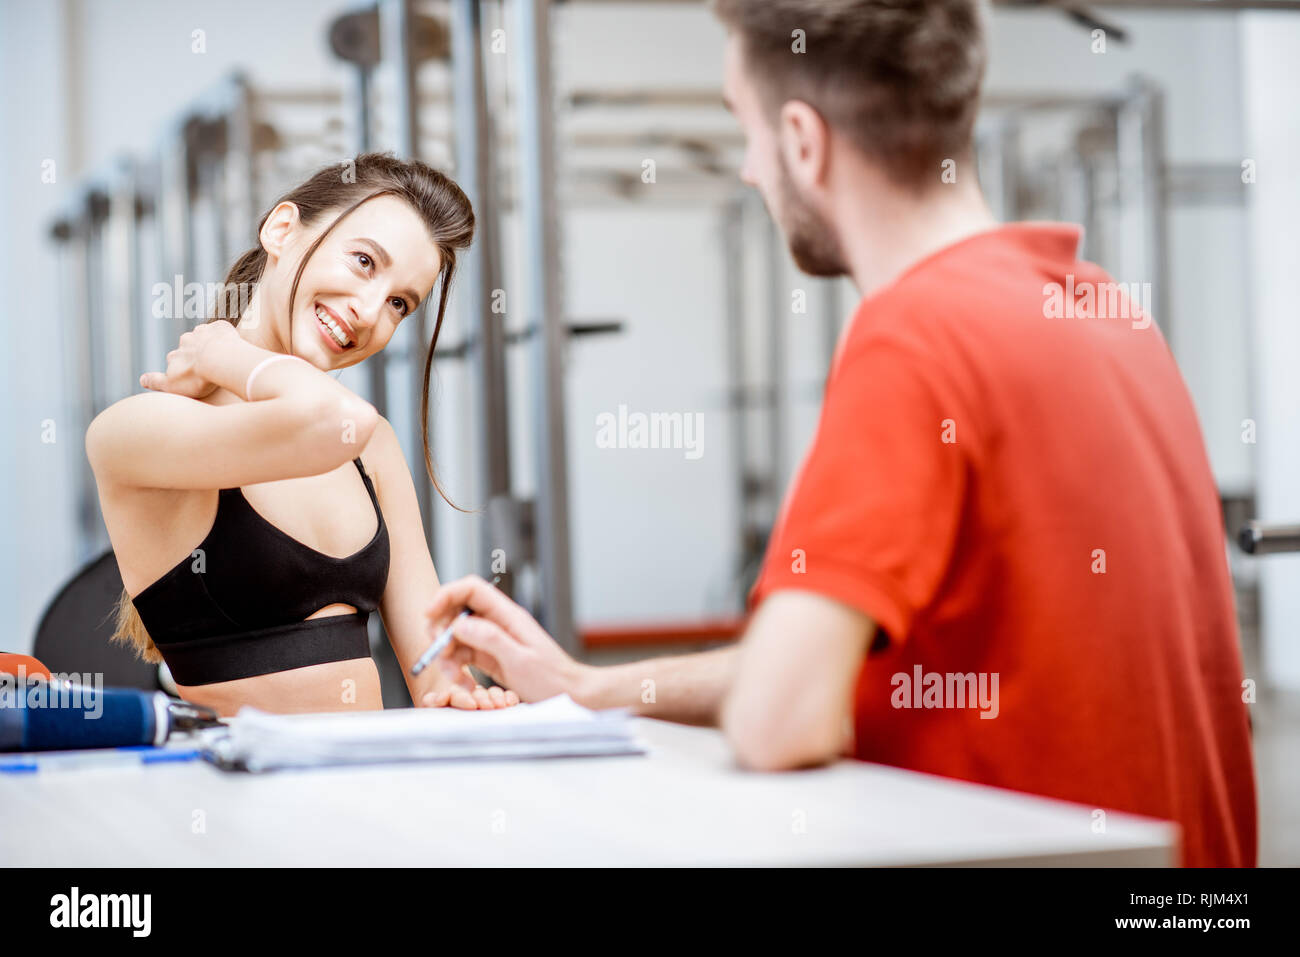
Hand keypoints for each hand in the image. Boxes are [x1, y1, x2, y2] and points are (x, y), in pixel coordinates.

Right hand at [139, 320, 237, 397]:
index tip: (192, 375)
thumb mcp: (171, 385)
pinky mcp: (221, 327)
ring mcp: (204, 332)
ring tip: (222, 358)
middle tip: (209, 367)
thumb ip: (155, 382)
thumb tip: (142, 380)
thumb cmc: (197, 376)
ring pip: (206, 336)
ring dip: (212, 345)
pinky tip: (231, 346)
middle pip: (190, 346)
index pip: (175, 359)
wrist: (220, 359)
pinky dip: (225, 336)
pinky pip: (222, 330)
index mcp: (175, 353)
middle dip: (197, 354)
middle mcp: (186, 340)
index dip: (183, 368)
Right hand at [422, 575, 585, 704]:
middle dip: (442, 631)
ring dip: (448, 657)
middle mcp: (498, 623)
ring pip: (457, 638)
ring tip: (456, 678)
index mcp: (507, 615)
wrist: (569, 693)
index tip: (429, 614)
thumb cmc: (552, 677)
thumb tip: (458, 624)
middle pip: (457, 612)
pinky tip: (465, 684)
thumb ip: (490, 639)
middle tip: (439, 653)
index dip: (446, 595)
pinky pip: (464, 656)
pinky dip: (458, 670)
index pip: (471, 589)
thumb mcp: (520, 659)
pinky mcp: (490, 657)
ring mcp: (493, 640)